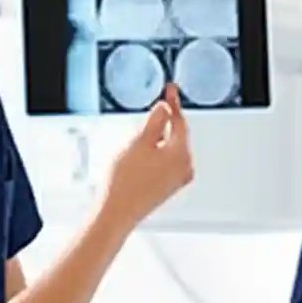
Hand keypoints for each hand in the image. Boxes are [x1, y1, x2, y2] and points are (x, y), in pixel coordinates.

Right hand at [100, 83, 193, 227]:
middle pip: (179, 134)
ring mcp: (178, 179)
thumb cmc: (125, 181)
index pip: (180, 121)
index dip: (173, 103)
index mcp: (182, 154)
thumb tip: (165, 108)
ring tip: (144, 130)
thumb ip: (155, 121)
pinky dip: (158, 151)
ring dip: (160, 136)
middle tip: (158, 105)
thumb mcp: (139, 142)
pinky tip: (144, 151)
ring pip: (172, 148)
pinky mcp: (168, 187)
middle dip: (167, 120)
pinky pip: (167, 161)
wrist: (116, 213)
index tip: (170, 89)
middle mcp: (185, 168)